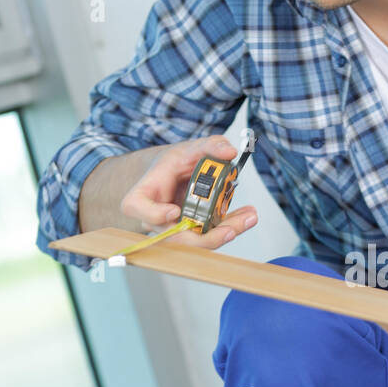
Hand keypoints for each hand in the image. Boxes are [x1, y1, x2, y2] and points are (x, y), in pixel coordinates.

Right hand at [121, 135, 258, 250]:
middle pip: (176, 236)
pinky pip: (210, 235)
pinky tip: (246, 216)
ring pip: (198, 240)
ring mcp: (174, 229)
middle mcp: (157, 219)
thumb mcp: (189, 149)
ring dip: (226, 231)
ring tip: (249, 217)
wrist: (175, 175)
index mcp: (144, 195)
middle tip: (230, 230)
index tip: (175, 210)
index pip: (138, 208)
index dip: (154, 215)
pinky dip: (230, 226)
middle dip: (207, 237)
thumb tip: (228, 151)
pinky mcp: (193, 232)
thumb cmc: (174, 165)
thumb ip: (210, 146)